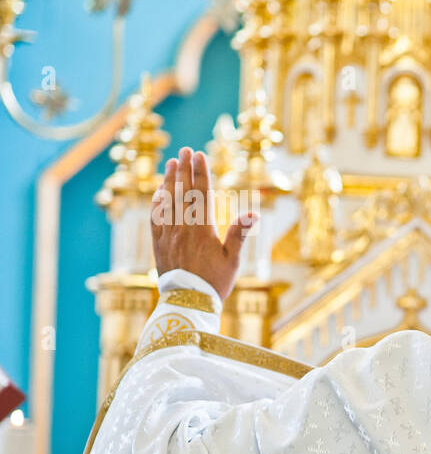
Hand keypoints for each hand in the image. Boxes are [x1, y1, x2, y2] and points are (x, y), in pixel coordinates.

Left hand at [151, 146, 257, 301]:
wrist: (188, 302)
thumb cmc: (215, 282)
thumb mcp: (233, 260)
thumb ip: (239, 234)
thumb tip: (252, 214)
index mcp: (202, 229)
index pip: (201, 193)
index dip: (200, 172)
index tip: (199, 155)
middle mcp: (182, 228)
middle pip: (182, 192)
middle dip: (184, 169)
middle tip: (185, 151)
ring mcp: (168, 234)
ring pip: (167, 201)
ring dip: (169, 180)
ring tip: (171, 163)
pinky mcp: (158, 243)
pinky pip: (155, 216)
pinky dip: (157, 201)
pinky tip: (158, 192)